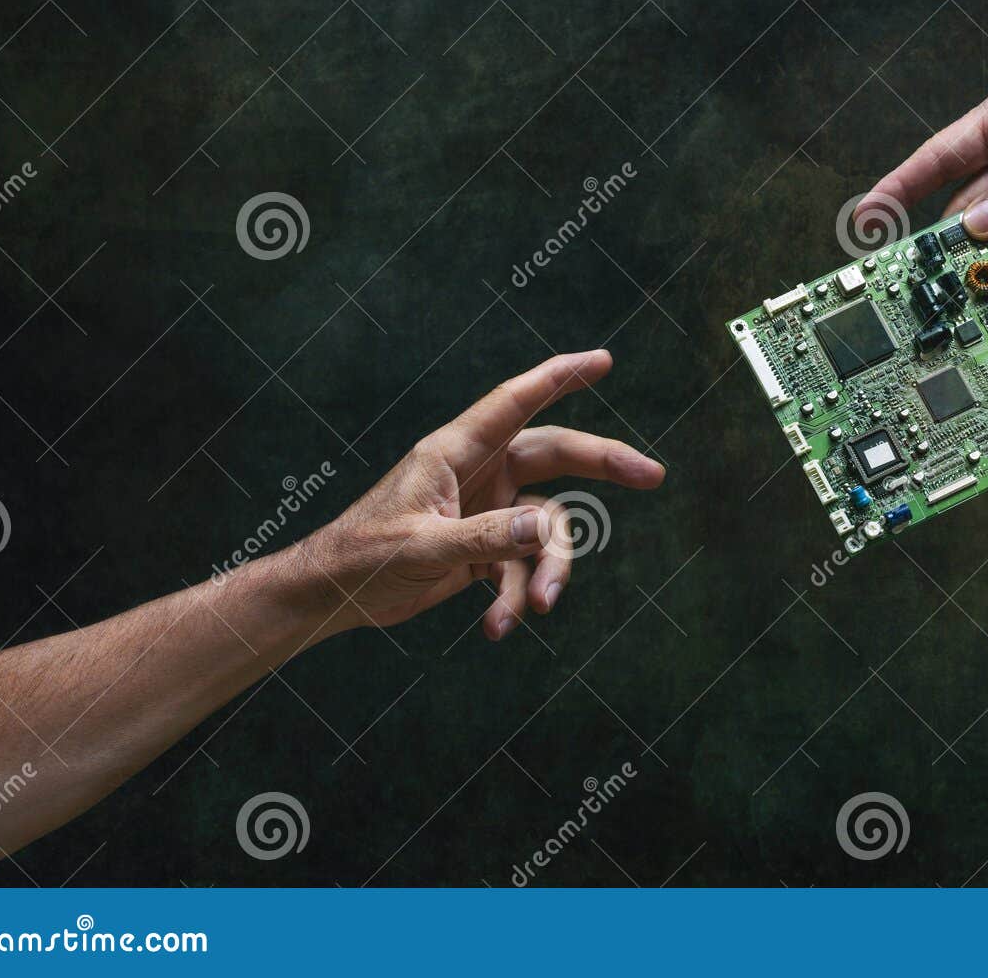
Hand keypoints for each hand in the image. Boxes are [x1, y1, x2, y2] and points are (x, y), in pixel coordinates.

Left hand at [314, 350, 663, 639]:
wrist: (334, 595)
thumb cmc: (363, 557)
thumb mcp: (424, 547)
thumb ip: (486, 538)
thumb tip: (545, 531)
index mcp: (457, 452)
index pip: (517, 403)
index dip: (560, 377)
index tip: (602, 360)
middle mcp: (479, 473)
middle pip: (556, 458)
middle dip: (604, 466)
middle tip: (653, 475)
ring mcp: (485, 510)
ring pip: (545, 529)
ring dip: (546, 571)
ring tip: (536, 608)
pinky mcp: (483, 548)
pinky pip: (521, 567)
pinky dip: (515, 598)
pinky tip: (497, 628)